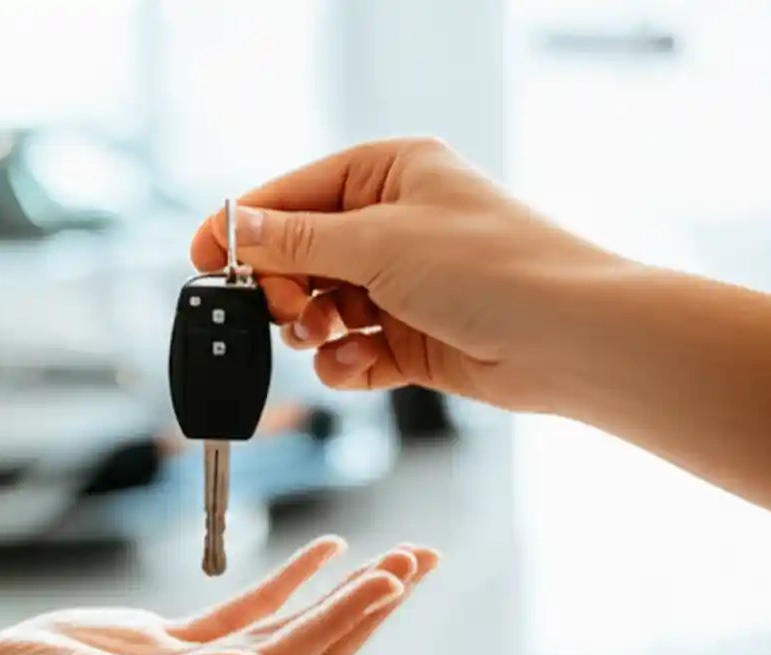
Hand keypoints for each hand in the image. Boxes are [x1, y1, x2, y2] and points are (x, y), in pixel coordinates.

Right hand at [0, 537, 437, 654]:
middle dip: (374, 601)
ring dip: (345, 588)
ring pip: (296, 621)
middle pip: (320, 640)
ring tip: (394, 556)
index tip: (394, 578)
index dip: (354, 619)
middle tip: (421, 558)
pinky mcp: (180, 642)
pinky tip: (324, 551)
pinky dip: (291, 579)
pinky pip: (249, 605)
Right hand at [190, 138, 626, 411]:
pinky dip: (346, 362)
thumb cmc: (493, 268)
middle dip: (284, 288)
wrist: (568, 341)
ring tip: (323, 338)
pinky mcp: (414, 335)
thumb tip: (234, 227)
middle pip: (301, 255)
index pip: (294, 195)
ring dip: (312, 328)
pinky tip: (356, 366)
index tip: (203, 258)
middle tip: (281, 310)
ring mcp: (405, 281)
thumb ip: (296, 242)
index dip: (244, 228)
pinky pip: (354, 349)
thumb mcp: (378, 242)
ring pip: (323, 306)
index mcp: (390, 173)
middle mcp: (395, 222)